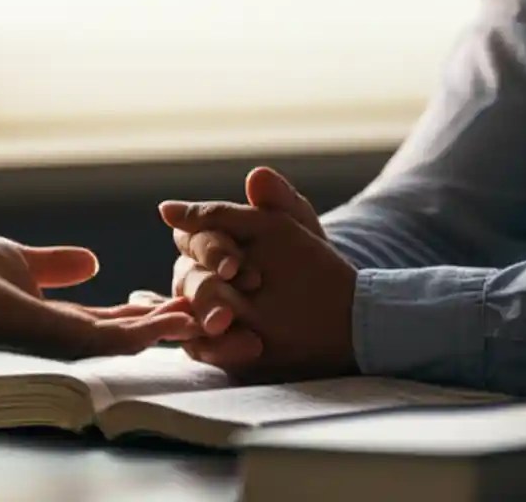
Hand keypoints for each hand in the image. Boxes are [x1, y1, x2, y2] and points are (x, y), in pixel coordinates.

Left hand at [0, 235, 199, 363]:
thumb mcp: (17, 260)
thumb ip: (54, 266)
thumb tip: (91, 261)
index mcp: (55, 318)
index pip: (113, 321)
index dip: (150, 313)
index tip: (185, 302)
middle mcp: (60, 335)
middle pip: (127, 335)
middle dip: (169, 327)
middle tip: (213, 317)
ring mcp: (56, 339)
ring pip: (124, 342)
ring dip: (165, 332)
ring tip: (201, 318)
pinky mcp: (48, 336)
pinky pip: (105, 342)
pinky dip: (141, 335)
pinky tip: (169, 324)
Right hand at [159, 199, 357, 381]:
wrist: (339, 313)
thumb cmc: (311, 264)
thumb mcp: (299, 231)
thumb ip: (279, 202)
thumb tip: (254, 174)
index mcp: (213, 243)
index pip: (193, 238)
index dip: (211, 250)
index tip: (236, 266)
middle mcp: (201, 277)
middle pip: (186, 278)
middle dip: (209, 291)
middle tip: (237, 300)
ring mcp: (203, 313)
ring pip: (186, 317)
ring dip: (209, 320)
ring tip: (232, 326)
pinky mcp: (213, 347)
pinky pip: (201, 351)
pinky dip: (223, 349)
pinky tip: (250, 346)